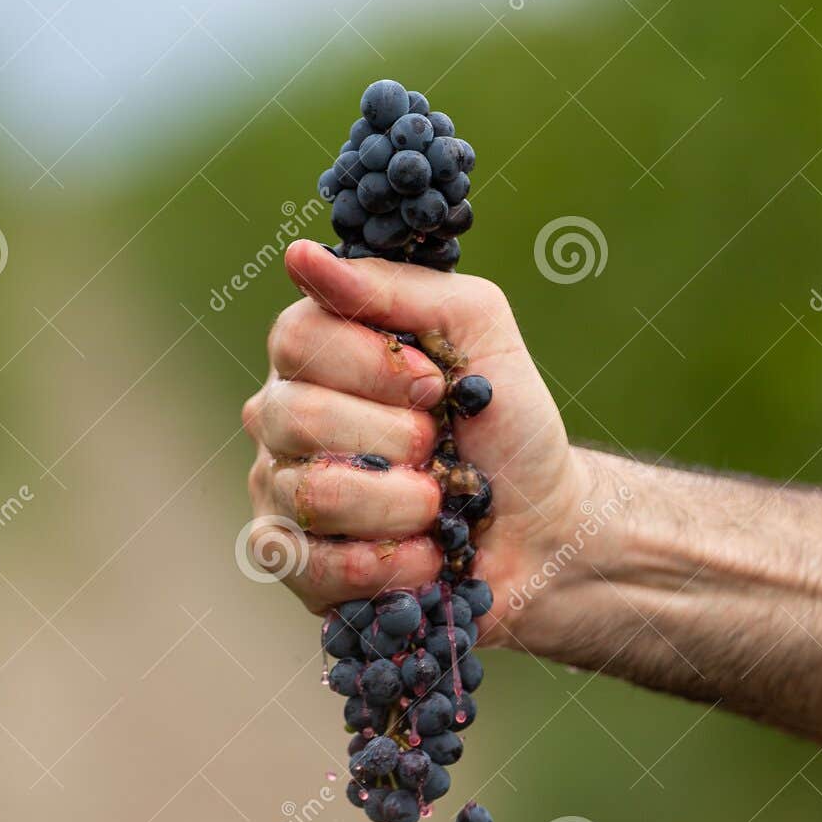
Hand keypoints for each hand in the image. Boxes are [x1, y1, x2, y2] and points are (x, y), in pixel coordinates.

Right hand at [242, 240, 594, 647]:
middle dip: (395, 439)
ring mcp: (279, 489)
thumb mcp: (478, 328)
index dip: (374, 365)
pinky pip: (306, 563)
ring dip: (399, 504)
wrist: (542, 527)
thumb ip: (399, 289)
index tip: (434, 383)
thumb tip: (301, 258)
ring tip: (436, 507)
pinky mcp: (291, 563)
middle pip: (296, 417)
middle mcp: (283, 415)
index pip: (299, 338)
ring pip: (309, 494)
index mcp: (319, 351)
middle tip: (438, 448)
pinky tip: (422, 557)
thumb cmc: (508, 424)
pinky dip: (381, 564)